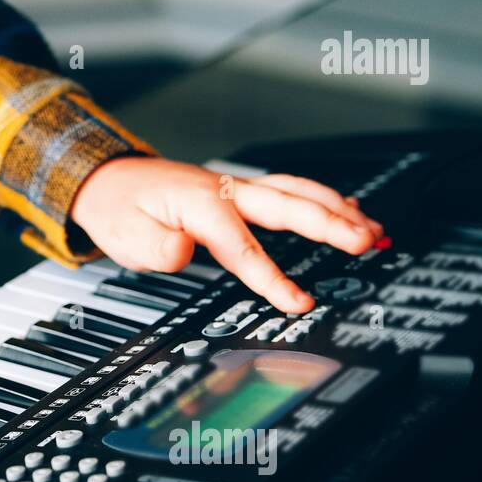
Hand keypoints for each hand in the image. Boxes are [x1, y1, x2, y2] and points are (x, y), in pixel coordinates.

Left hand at [70, 157, 383, 313]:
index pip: (243, 245)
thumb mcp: (124, 235)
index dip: (272, 276)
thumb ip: (155, 248)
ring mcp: (236, 187)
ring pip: (296, 191)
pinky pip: (289, 190)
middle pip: (287, 204)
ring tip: (373, 230)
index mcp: (200, 203)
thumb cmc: (119, 208)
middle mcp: (225, 189)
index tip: (298, 301)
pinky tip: (345, 210)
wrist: (108, 179)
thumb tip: (182, 253)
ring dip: (336, 209)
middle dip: (329, 223)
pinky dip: (322, 199)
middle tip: (366, 242)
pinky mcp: (240, 190)